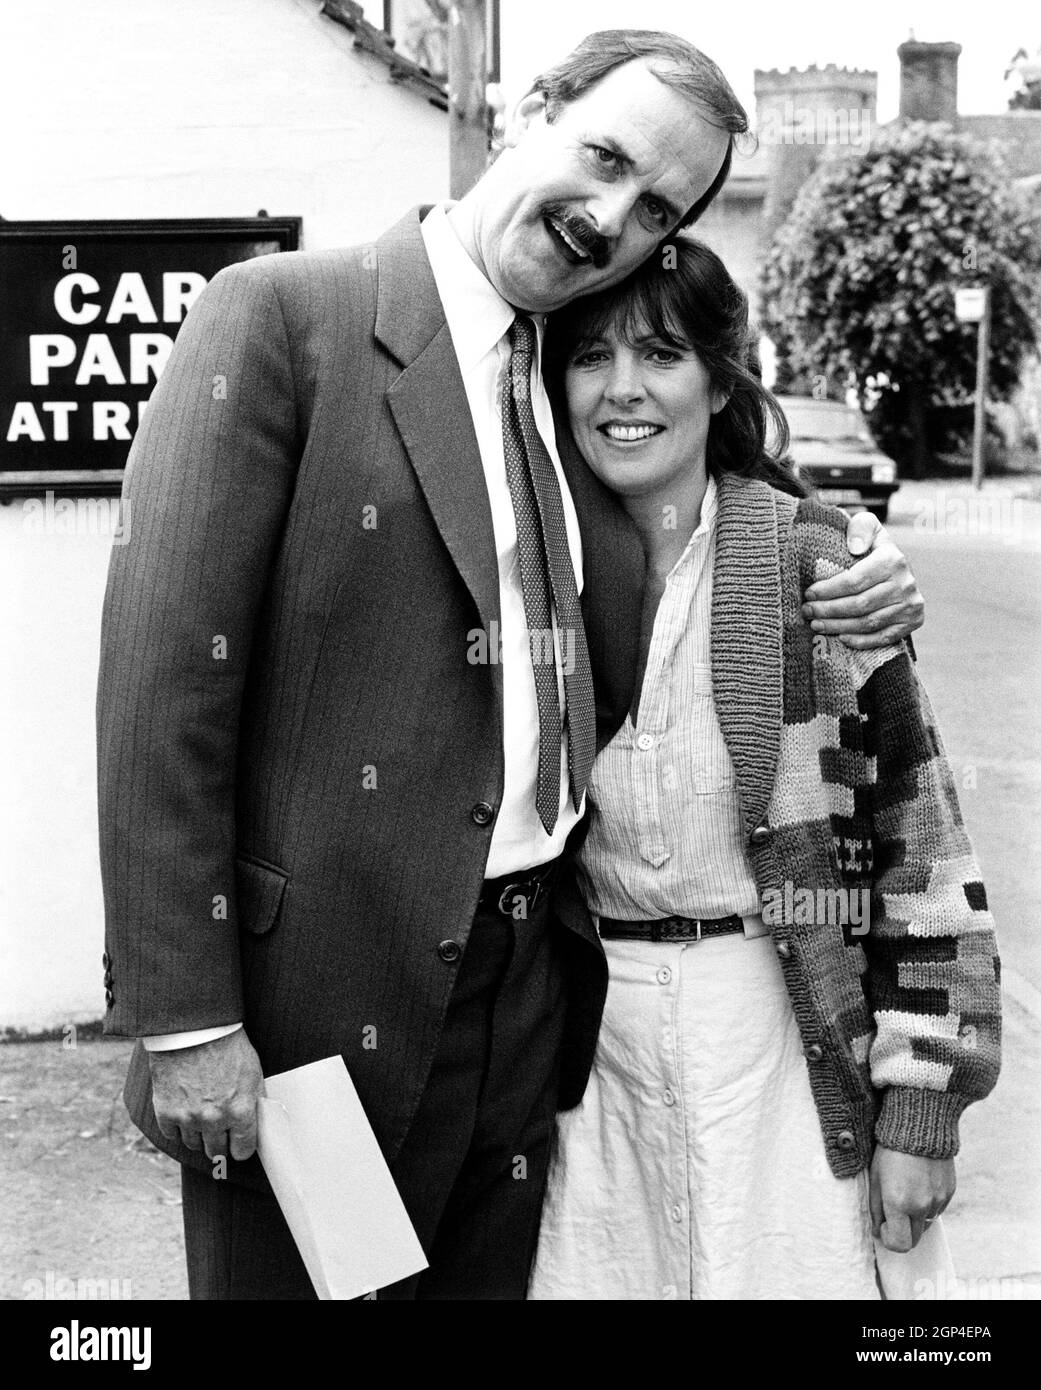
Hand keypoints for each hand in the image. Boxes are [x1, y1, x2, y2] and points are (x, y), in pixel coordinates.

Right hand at [148, 1027, 264, 1161]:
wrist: (194, 1028)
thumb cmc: (228, 1045)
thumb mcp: (253, 1072)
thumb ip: (254, 1102)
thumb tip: (257, 1121)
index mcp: (240, 1111)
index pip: (243, 1151)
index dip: (241, 1147)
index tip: (239, 1143)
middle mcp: (214, 1120)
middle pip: (217, 1152)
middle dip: (220, 1143)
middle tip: (220, 1131)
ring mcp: (188, 1118)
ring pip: (194, 1145)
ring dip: (199, 1135)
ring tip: (202, 1118)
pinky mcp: (166, 1112)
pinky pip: (172, 1135)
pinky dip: (178, 1128)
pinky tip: (184, 1113)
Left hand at [802, 512, 924, 649]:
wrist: (898, 568)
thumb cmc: (872, 547)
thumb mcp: (867, 526)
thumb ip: (860, 527)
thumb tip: (855, 547)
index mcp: (893, 559)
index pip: (854, 581)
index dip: (828, 590)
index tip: (809, 593)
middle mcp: (905, 583)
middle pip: (859, 604)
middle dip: (828, 610)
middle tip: (808, 611)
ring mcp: (911, 604)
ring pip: (868, 623)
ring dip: (838, 627)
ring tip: (816, 624)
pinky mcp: (913, 621)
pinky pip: (883, 637)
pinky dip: (861, 640)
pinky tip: (841, 637)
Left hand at [869, 1146, 955, 1251]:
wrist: (920, 1125)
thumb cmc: (890, 1149)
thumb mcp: (875, 1176)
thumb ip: (876, 1208)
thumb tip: (877, 1232)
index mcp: (899, 1202)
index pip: (899, 1244)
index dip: (888, 1238)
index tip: (882, 1224)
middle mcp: (921, 1206)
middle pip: (914, 1239)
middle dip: (901, 1231)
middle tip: (892, 1210)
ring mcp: (938, 1200)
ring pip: (925, 1224)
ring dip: (914, 1217)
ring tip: (906, 1190)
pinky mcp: (949, 1193)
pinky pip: (937, 1210)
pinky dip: (927, 1205)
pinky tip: (919, 1183)